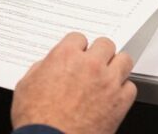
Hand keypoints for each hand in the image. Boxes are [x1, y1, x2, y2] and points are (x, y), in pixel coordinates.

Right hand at [11, 32, 136, 133]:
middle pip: (105, 44)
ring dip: (116, 66)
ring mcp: (107, 82)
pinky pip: (131, 87)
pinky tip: (114, 95)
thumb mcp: (26, 85)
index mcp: (65, 56)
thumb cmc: (37, 119)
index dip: (77, 47)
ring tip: (110, 74)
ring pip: (124, 60)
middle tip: (95, 63)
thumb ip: (41, 68)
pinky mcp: (119, 102)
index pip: (79, 38)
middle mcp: (90, 65)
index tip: (78, 54)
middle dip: (100, 53)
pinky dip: (124, 90)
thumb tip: (48, 66)